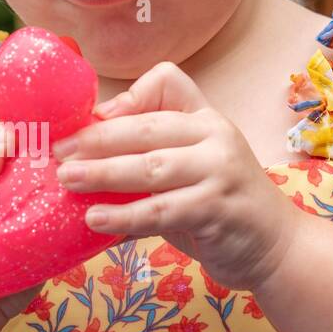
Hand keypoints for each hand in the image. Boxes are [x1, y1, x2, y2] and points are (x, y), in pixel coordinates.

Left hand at [51, 61, 298, 292]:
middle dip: (96, 139)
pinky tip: (95, 220)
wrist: (275, 246)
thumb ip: (151, 154)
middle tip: (57, 152)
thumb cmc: (219, 205)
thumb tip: (83, 152)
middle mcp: (215, 136)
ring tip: (66, 180)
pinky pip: (160, 210)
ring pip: (150, 167)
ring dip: (102, 174)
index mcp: (205, 118)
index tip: (83, 118)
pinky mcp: (217, 209)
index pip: (165, 85)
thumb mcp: (190, 167)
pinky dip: (124, 215)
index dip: (124, 98)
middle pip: (146, 128)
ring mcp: (219, 171)